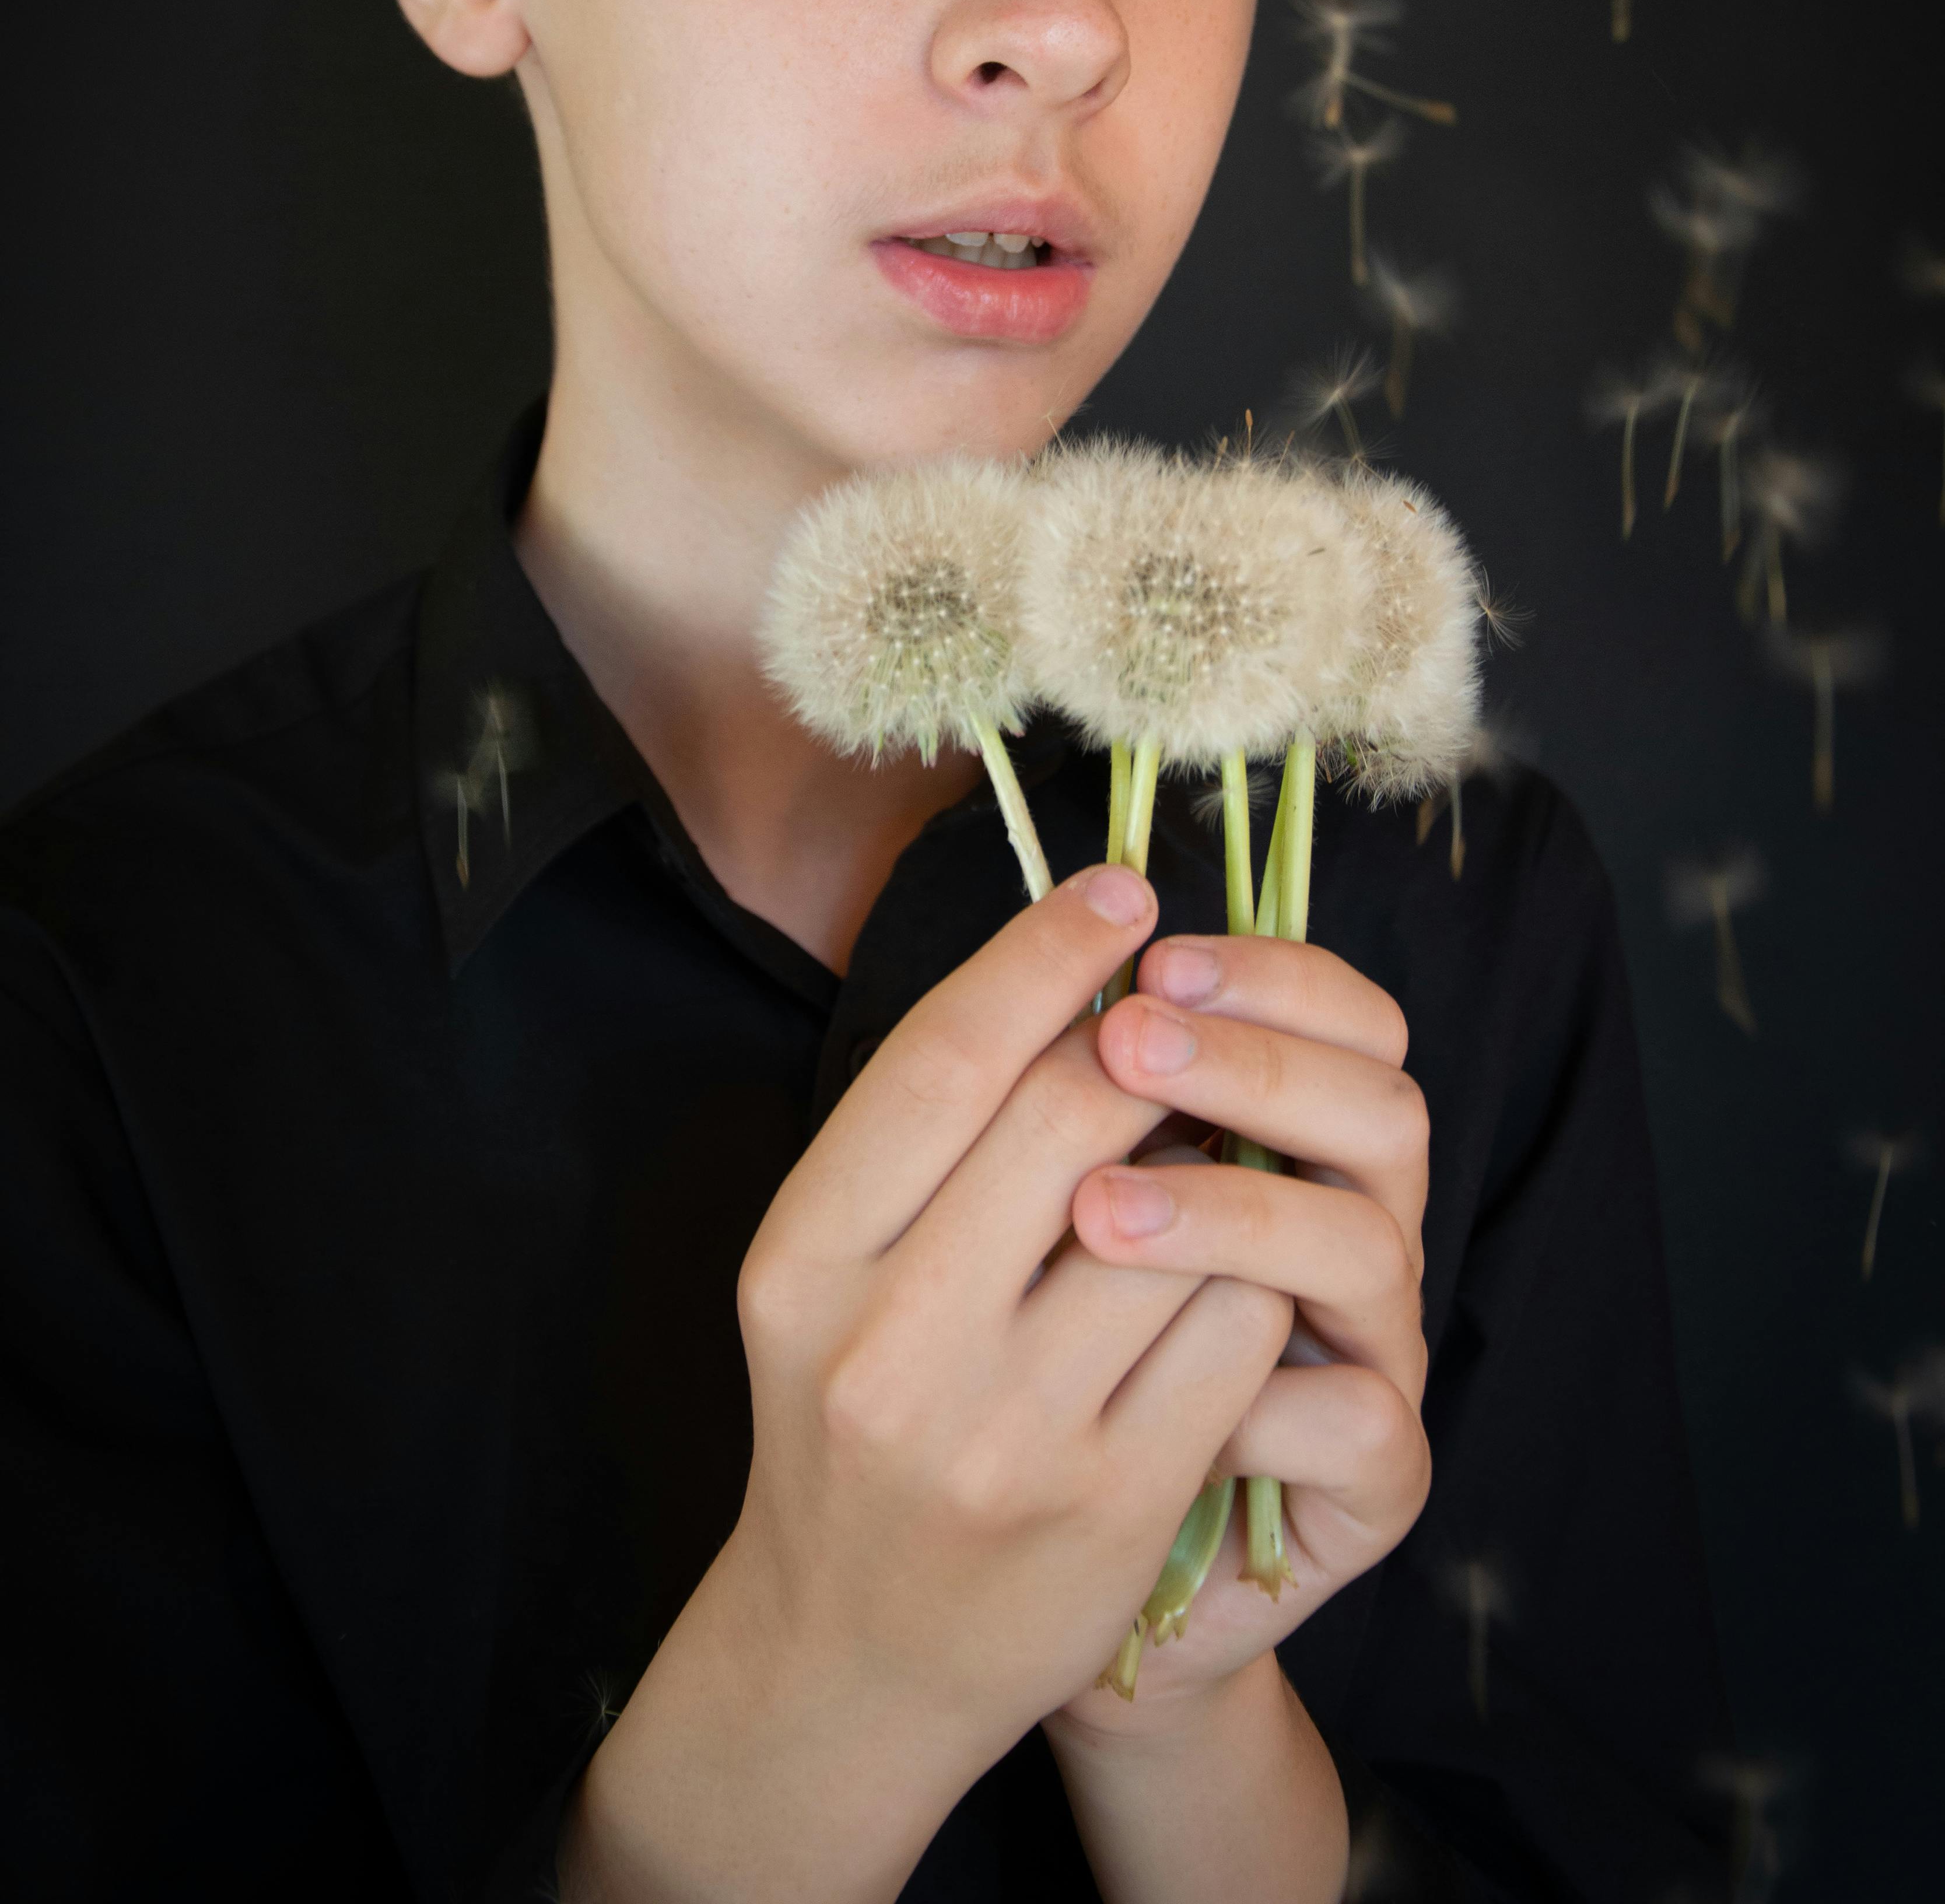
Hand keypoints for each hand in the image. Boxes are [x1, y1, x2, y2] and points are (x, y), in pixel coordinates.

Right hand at [566, 866, 1294, 1902]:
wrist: (851, 1655)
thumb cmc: (850, 1418)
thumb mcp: (829, 1274)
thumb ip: (921, 1141)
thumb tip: (1070, 973)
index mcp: (805, 1262)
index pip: (941, 1061)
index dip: (1042, 955)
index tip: (1120, 889)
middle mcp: (892, 1346)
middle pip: (1067, 1118)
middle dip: (1151, 1035)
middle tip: (1186, 998)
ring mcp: (1007, 1434)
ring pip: (1173, 1220)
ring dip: (1214, 1148)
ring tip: (1213, 1129)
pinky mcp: (1113, 1505)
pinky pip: (1228, 1332)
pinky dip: (1251, 1268)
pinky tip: (1238, 1254)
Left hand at [1045, 928, 1431, 1741]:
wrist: (1042, 1590)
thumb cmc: (1027, 1381)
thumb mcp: (1034, 1222)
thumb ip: (1069, 1105)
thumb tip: (1050, 964)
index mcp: (1294, 1140)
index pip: (1344, 1013)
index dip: (1264, 970)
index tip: (1145, 943)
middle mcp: (1357, 1231)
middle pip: (1383, 1104)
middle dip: (1250, 1059)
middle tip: (1127, 1035)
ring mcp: (1380, 1357)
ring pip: (1367, 1245)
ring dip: (1232, 1209)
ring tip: (1097, 1215)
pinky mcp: (1380, 1486)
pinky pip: (1357, 1420)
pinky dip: (1259, 1404)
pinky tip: (1153, 1407)